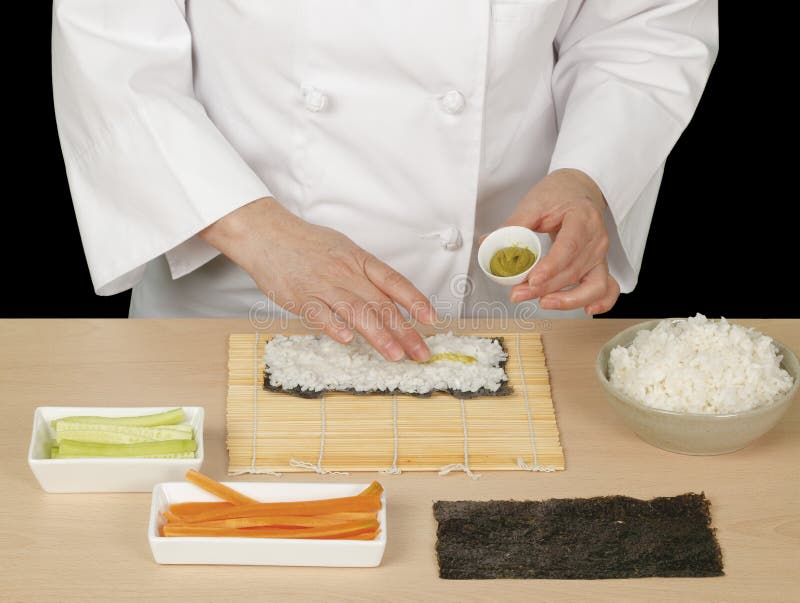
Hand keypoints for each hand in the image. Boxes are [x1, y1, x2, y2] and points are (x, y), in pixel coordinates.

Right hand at [200, 197, 434, 360]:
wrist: (267, 233)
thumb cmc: (307, 244)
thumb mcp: (344, 250)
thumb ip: (366, 275)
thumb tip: (392, 298)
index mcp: (359, 260)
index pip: (394, 281)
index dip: (415, 300)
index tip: (432, 319)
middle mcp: (345, 273)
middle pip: (381, 304)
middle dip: (405, 331)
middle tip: (421, 353)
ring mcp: (323, 285)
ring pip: (356, 311)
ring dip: (378, 335)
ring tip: (395, 355)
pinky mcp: (300, 297)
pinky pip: (319, 314)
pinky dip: (334, 327)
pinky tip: (347, 340)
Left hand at [496, 169, 619, 314]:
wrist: (579, 189)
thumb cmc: (558, 194)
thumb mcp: (534, 203)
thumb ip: (513, 225)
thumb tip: (488, 243)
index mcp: (582, 218)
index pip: (569, 246)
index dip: (552, 266)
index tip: (533, 279)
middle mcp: (596, 239)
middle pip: (574, 270)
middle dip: (546, 287)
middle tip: (518, 293)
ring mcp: (600, 255)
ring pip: (591, 284)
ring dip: (567, 299)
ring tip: (543, 303)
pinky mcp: (599, 265)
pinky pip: (607, 287)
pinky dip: (601, 301)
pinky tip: (587, 310)